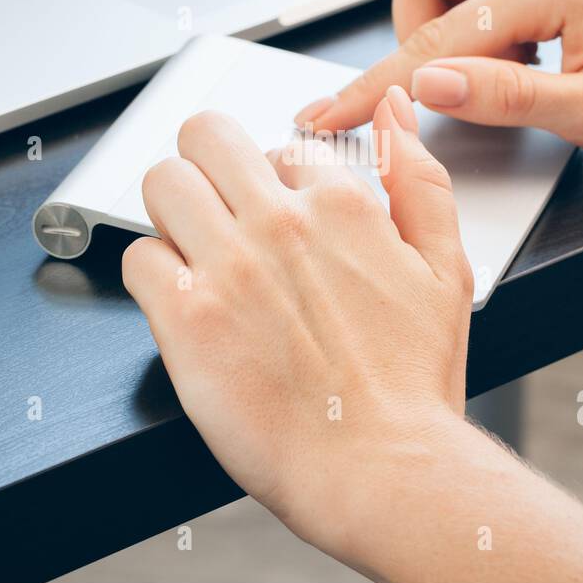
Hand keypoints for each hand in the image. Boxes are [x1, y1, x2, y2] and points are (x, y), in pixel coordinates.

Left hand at [121, 87, 473, 553]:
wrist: (383, 469)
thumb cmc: (414, 386)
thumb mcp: (446, 268)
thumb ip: (420, 181)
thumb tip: (398, 112)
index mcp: (342, 205)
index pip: (281, 145)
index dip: (278, 182)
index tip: (280, 220)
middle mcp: (280, 224)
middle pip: (204, 136)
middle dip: (208, 167)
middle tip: (218, 211)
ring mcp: (228, 267)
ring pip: (162, 183)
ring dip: (173, 213)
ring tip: (196, 256)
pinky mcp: (185, 318)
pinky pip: (137, 257)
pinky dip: (153, 275)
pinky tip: (184, 305)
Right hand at [294, 0, 582, 154]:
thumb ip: (504, 95)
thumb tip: (427, 82)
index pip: (432, 37)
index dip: (376, 84)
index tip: (330, 113)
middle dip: (414, 30)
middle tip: (454, 85)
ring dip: (452, 31)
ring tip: (506, 78)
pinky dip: (483, 30)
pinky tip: (528, 65)